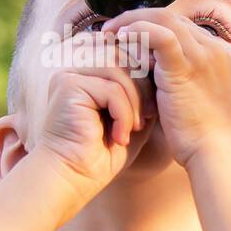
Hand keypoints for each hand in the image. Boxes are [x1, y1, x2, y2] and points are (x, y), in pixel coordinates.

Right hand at [32, 31, 155, 197]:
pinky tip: (120, 138)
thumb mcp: (132, 116)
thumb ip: (143, 91)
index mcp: (88, 69)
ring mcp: (69, 73)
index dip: (145, 73)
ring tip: (135, 129)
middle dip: (144, 88)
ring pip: (119, 70)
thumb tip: (162, 65)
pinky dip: (123, 115)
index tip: (153, 106)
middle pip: (124, 56)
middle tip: (148, 118)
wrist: (74, 178)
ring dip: (135, 102)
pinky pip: (111, 89)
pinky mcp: (67, 85)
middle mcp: (76, 66)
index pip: (124, 52)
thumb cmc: (101, 153)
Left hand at [103, 8, 230, 168]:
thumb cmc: (202, 137)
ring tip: (109, 33)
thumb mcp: (192, 99)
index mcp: (219, 55)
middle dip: (139, 18)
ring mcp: (204, 55)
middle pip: (172, 17)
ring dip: (133, 21)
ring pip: (164, 18)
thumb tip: (148, 74)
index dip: (151, 26)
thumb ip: (175, 80)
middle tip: (111, 29)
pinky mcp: (187, 67)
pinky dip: (137, 30)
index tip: (127, 35)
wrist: (217, 154)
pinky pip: (160, 35)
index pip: (181, 27)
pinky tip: (119, 38)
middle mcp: (214, 49)